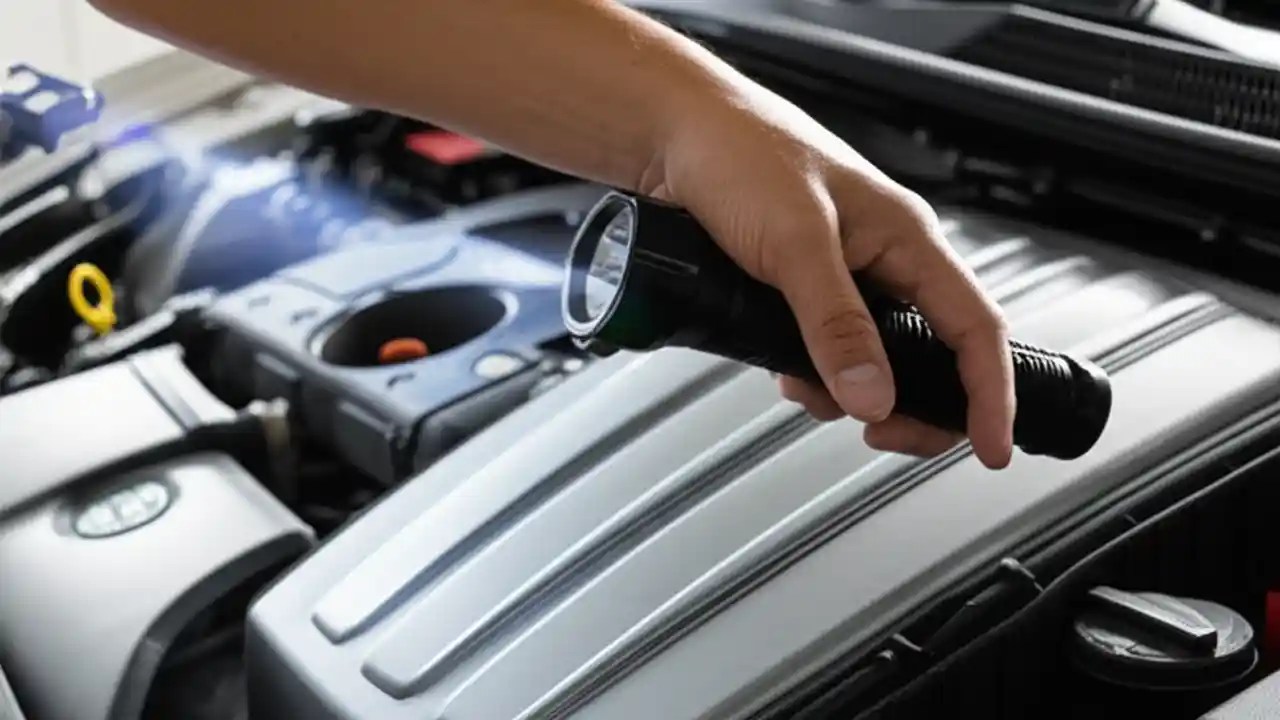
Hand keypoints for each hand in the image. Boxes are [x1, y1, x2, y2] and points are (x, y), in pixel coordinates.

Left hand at [643, 83, 1014, 468]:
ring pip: (872, 359)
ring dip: (844, 391)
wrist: (671, 134)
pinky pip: (824, 350)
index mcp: (905, 238)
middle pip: (929, 355)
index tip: (991, 447)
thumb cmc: (739, 151)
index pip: (974, 328)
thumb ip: (835, 324)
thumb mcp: (794, 245)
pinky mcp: (798, 289)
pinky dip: (809, 373)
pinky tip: (782, 370)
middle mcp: (882, 258)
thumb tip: (872, 395)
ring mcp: (841, 275)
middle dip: (910, 405)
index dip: (990, 394)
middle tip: (880, 436)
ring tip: (809, 390)